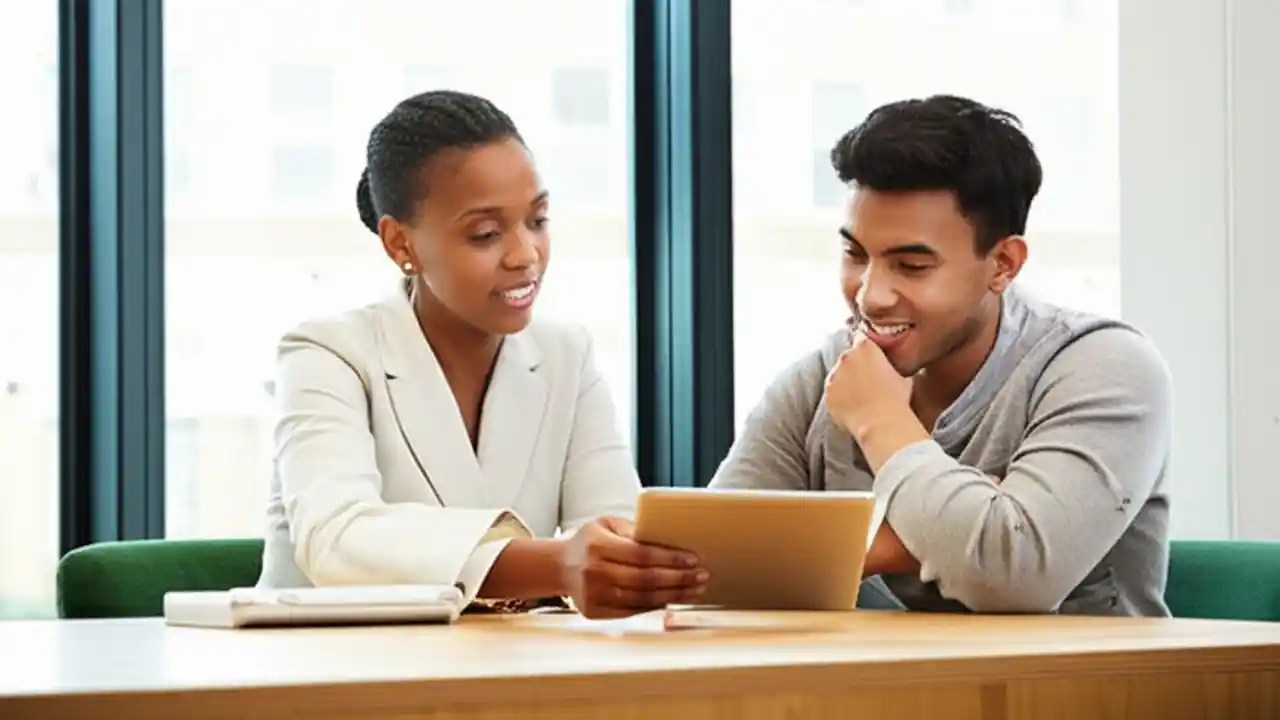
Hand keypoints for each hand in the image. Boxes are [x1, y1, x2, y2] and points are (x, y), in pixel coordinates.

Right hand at [557, 517, 707, 618]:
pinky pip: (632, 611)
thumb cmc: (590, 542)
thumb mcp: (607, 524)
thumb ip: (634, 531)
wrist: (561, 566)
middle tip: (701, 576)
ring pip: (642, 598)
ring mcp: (594, 595)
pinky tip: (672, 599)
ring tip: (694, 590)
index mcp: (598, 546)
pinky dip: (655, 606)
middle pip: (646, 579)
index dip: (670, 559)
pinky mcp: (595, 612)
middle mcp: (595, 572)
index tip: (692, 559)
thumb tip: (668, 542)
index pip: (642, 554)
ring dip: (673, 595)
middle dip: (679, 579)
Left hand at [824, 330, 912, 438]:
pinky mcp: (827, 393)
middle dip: (855, 366)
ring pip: (838, 375)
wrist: (881, 422)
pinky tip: (851, 408)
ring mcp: (834, 374)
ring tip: (860, 398)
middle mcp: (846, 357)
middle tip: (867, 382)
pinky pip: (832, 392)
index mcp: (866, 348)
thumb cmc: (896, 399)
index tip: (870, 360)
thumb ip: (891, 367)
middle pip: (848, 357)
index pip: (862, 340)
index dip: (867, 351)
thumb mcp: (902, 375)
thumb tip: (891, 371)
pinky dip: (839, 398)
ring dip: (845, 382)